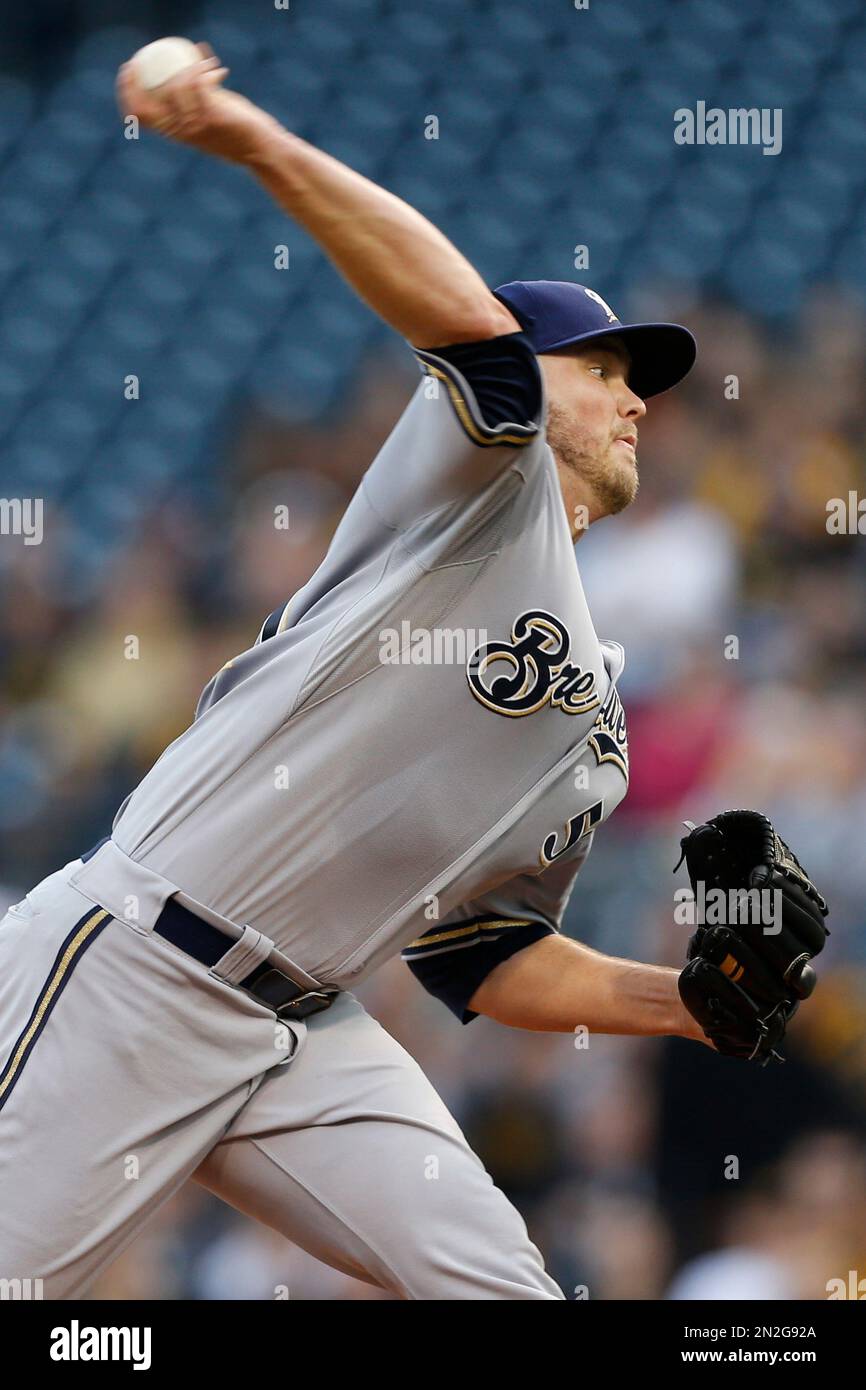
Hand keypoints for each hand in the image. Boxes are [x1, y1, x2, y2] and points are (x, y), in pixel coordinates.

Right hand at [116, 41, 284, 164]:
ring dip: (189, 67)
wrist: (258, 149)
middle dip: (135, 78)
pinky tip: (215, 67)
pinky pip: (198, 82)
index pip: (138, 114)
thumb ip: (196, 95)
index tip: (128, 69)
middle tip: (142, 56)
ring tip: (205, 62)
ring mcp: (194, 125)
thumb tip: (190, 60)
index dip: (127, 91)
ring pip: (175, 85)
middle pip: (145, 104)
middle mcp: (179, 131)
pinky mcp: (211, 116)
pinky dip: (205, 69)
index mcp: (174, 132)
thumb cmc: (233, 129)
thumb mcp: (207, 113)